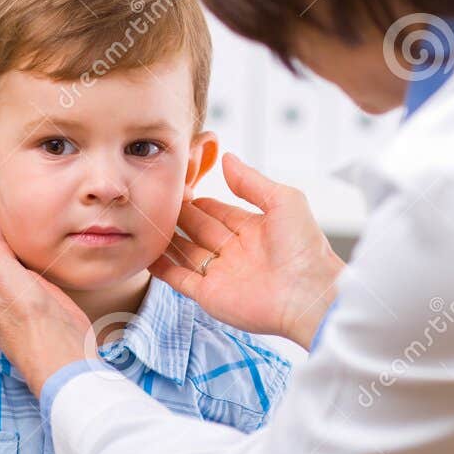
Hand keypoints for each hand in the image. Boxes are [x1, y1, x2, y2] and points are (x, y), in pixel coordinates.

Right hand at [150, 153, 344, 349]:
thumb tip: (227, 158)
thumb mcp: (284, 201)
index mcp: (254, 230)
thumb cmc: (304, 248)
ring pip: (186, 252)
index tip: (177, 186)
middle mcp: (236, 251)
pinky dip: (162, 268)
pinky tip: (146, 254)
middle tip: (156, 199)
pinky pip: (180, 279)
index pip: (218, 211)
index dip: (199, 200)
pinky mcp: (210, 295)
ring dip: (167, 239)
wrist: (308, 295)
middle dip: (179, 215)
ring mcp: (221, 274)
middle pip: (199, 229)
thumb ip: (252, 181)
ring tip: (145, 222)